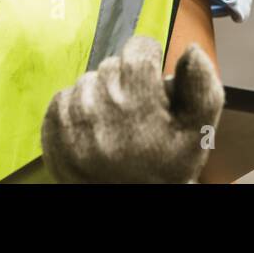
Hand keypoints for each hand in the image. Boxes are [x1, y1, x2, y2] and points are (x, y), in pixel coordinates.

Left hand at [41, 35, 223, 182]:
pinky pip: (64, 98)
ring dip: (101, 95)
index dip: (149, 62)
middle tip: (135, 113)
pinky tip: (93, 131)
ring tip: (114, 125)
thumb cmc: (165, 168)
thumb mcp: (198, 134)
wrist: (126, 204)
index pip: (138, 48)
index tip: (150, 83)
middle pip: (112, 65)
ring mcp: (72, 117)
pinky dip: (77, 109)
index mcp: (137, 100)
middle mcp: (100, 104)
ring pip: (88, 80)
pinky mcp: (51, 129)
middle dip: (126, 81)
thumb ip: (202, 88)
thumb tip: (192, 49)